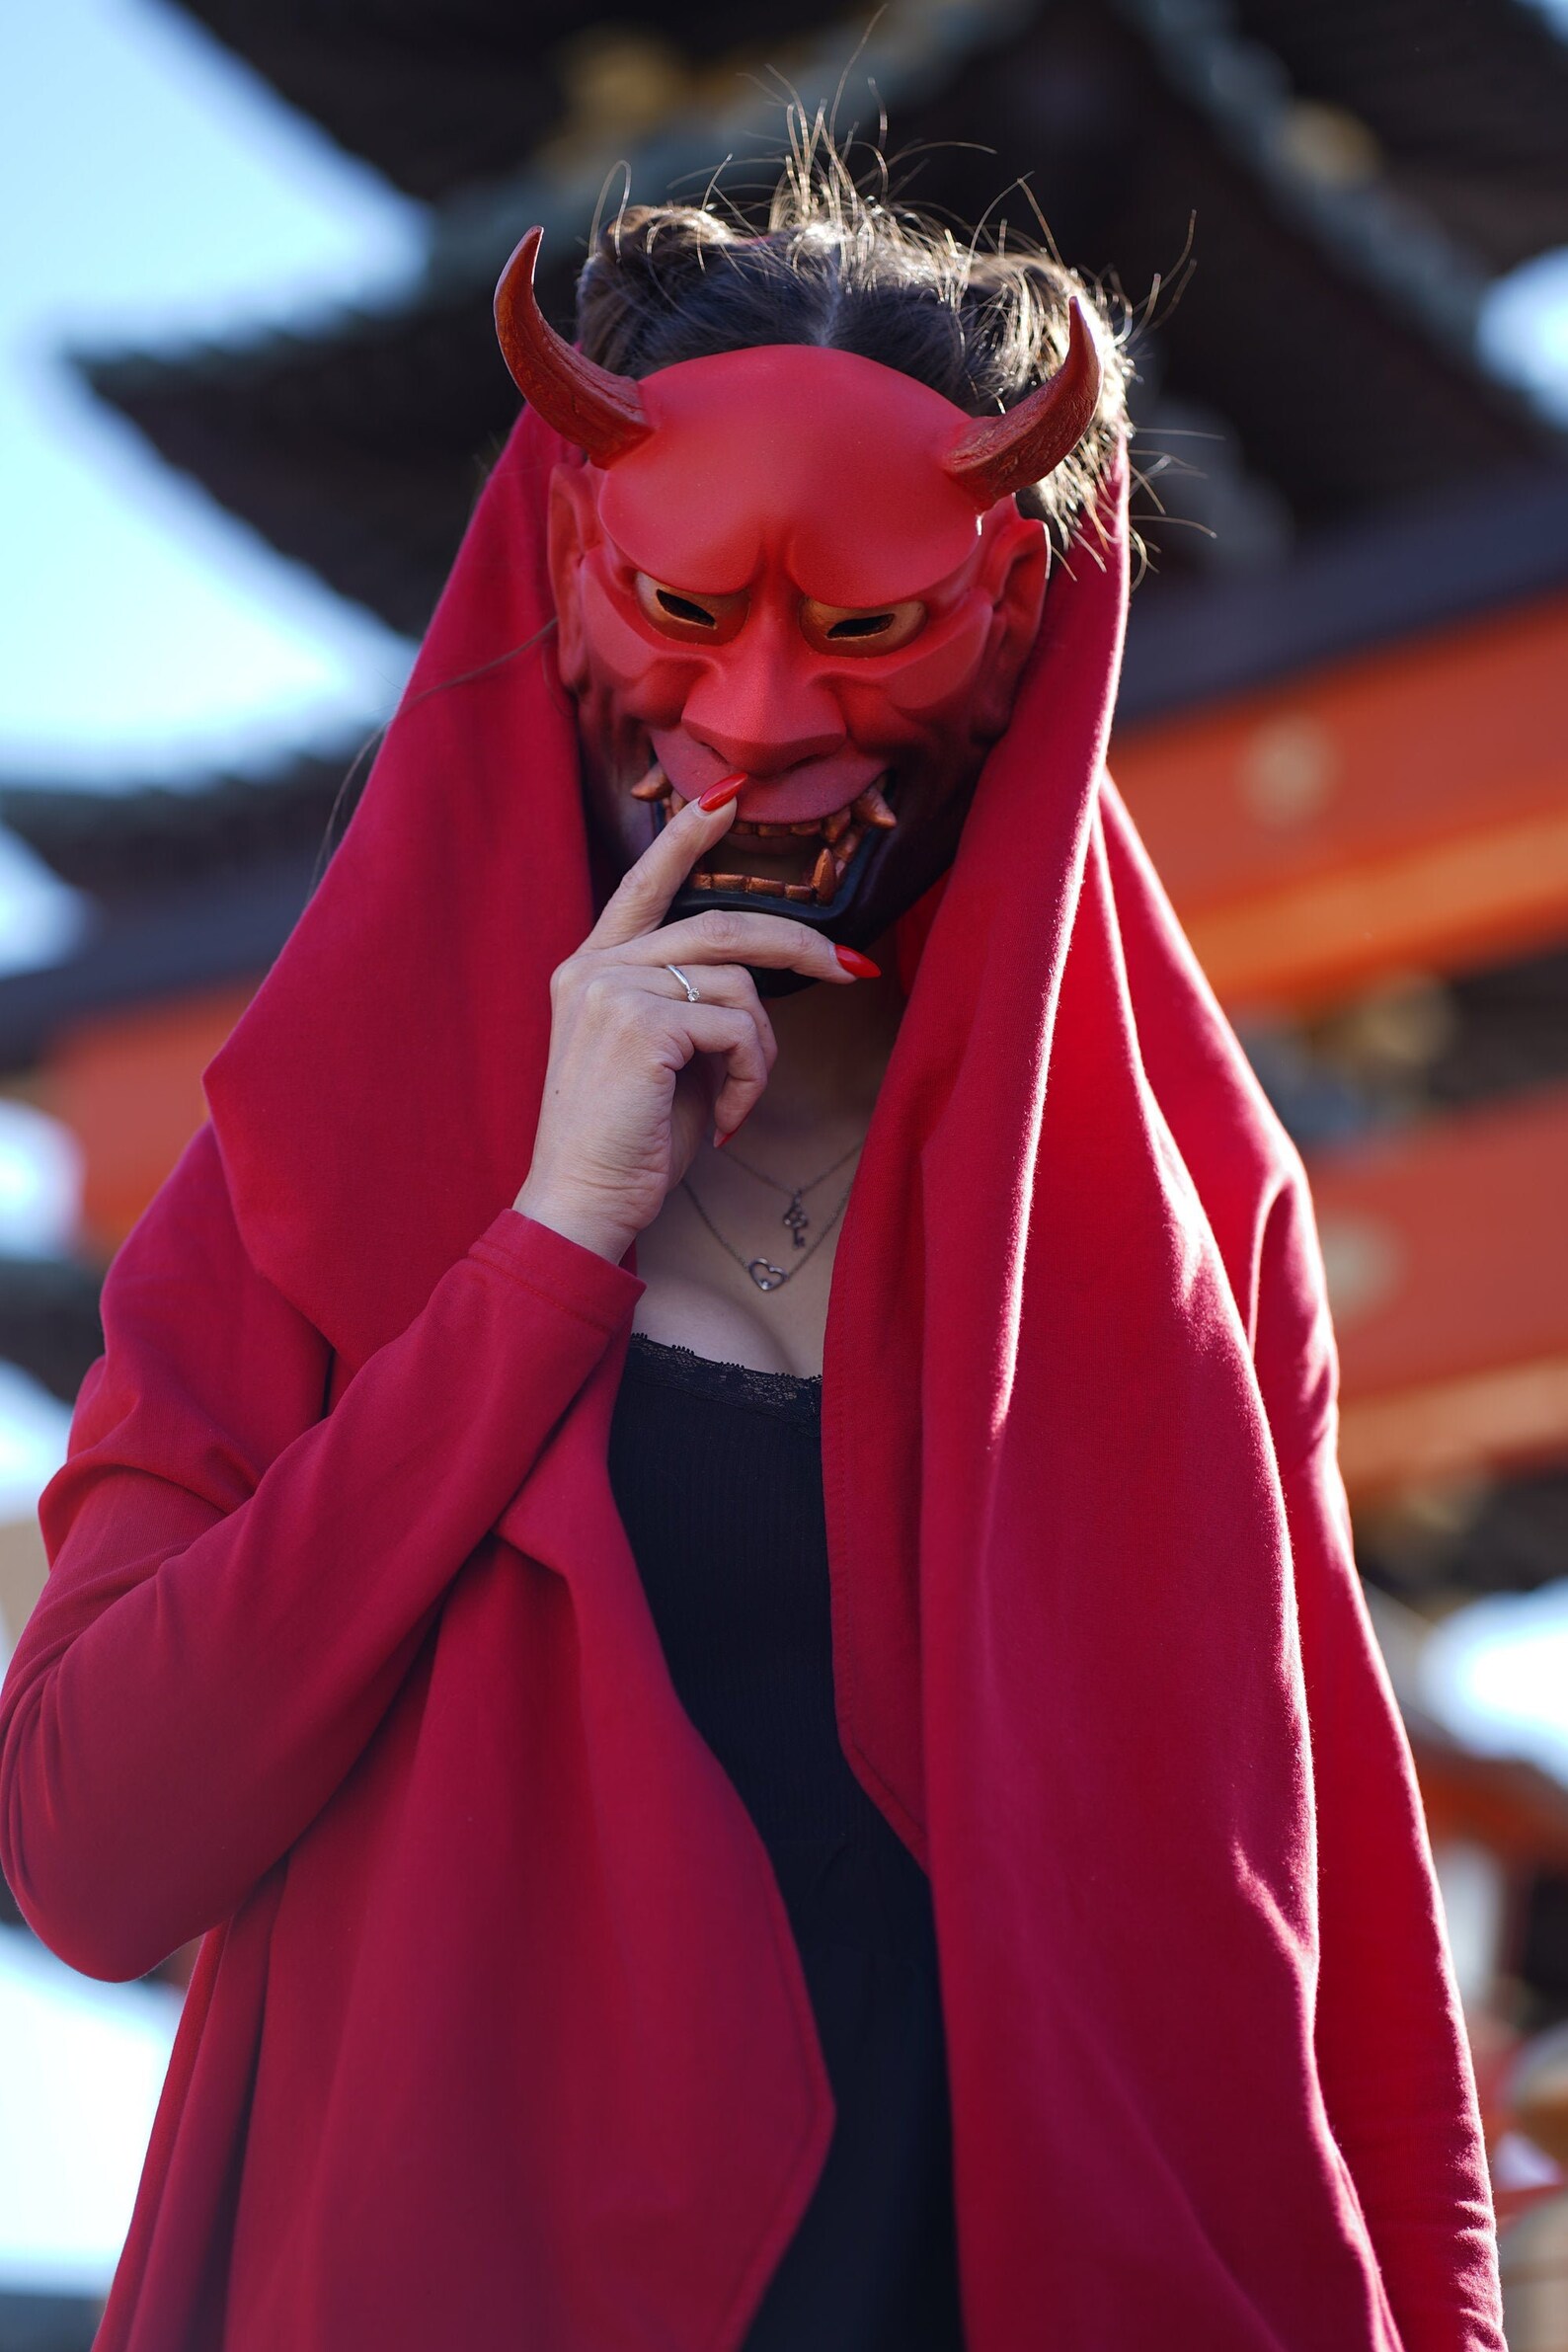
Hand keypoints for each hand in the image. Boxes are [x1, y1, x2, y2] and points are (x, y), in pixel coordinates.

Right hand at [512, 775, 872, 1262]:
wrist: (581, 1202)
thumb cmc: (627, 1144)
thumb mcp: (661, 1059)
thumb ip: (690, 1007)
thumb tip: (755, 986)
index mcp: (591, 968)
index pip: (643, 884)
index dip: (688, 836)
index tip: (727, 795)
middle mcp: (595, 966)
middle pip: (722, 925)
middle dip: (799, 943)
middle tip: (852, 965)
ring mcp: (613, 989)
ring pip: (738, 983)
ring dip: (761, 1051)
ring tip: (738, 1101)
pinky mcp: (641, 1022)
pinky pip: (738, 1028)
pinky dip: (749, 1079)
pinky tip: (725, 1120)